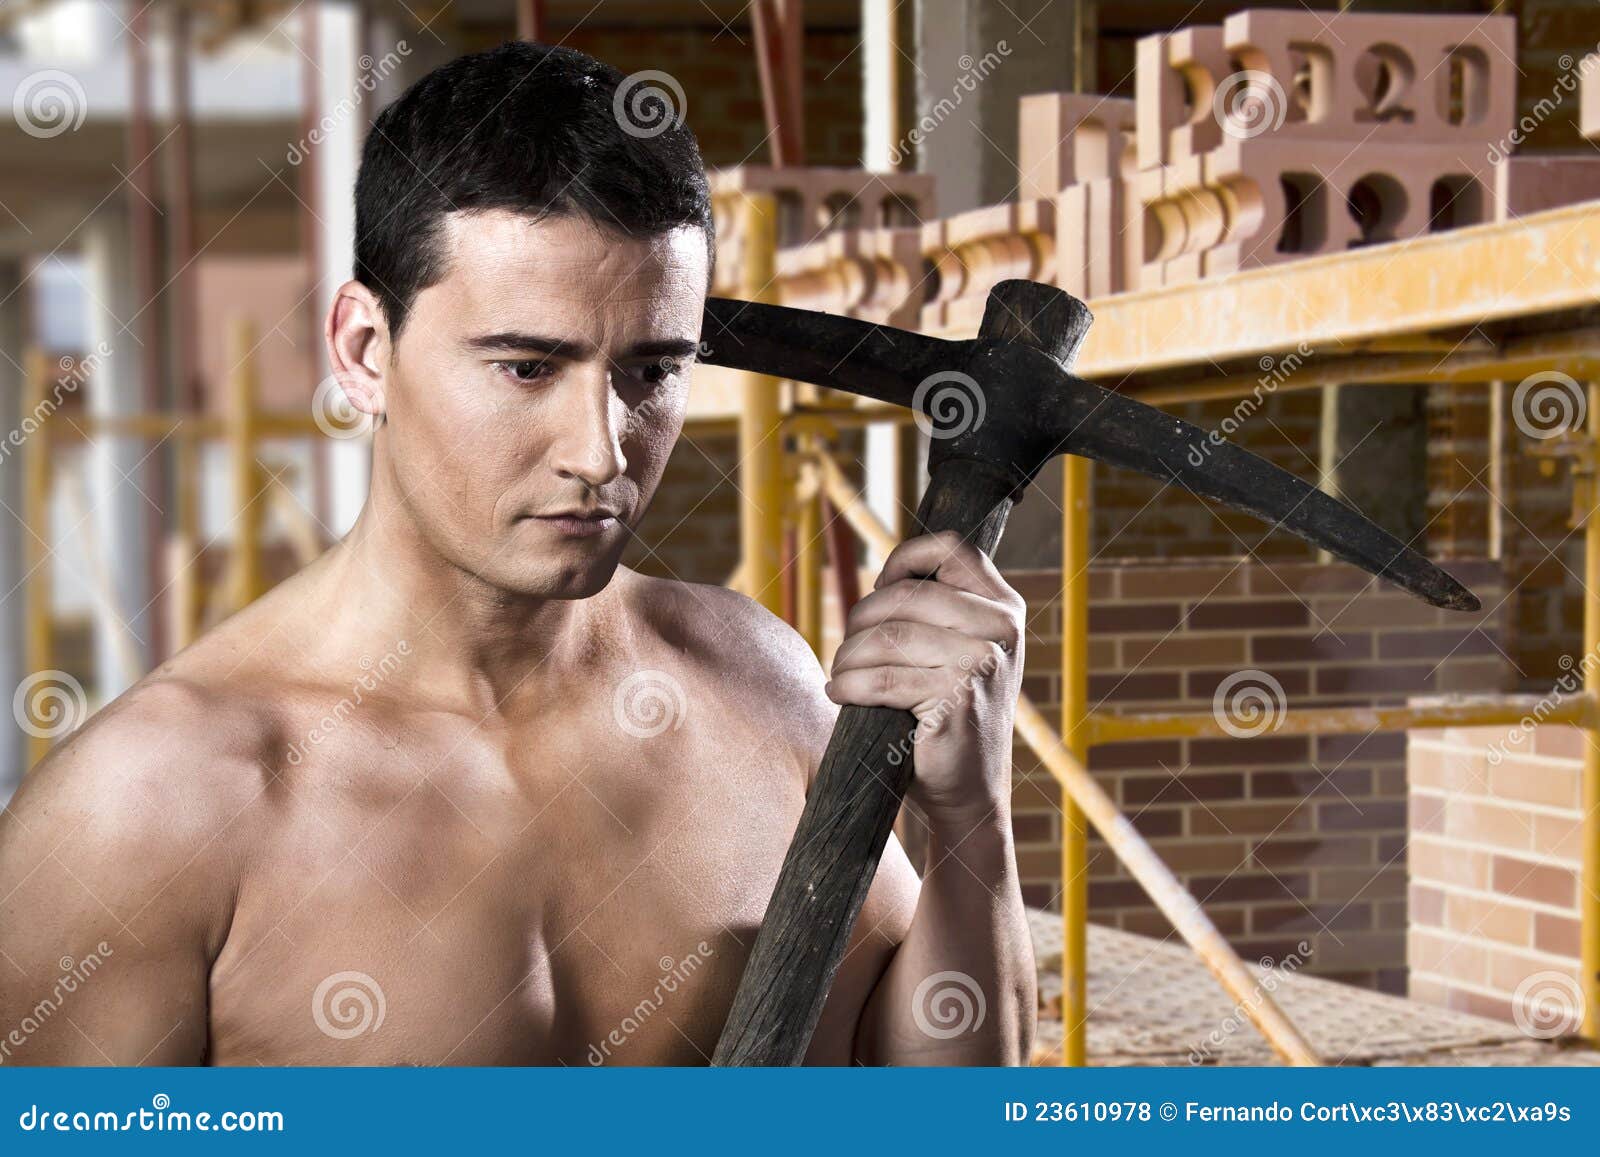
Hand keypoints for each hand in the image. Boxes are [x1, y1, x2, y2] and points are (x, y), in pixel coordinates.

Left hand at [825, 530, 1024, 825]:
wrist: (970, 789)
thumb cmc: (948, 715)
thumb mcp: (958, 652)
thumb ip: (936, 612)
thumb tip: (882, 580)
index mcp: (1003, 608)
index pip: (952, 548)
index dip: (904, 559)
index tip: (878, 588)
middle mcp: (1001, 629)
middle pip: (907, 595)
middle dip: (861, 620)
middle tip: (847, 649)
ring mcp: (983, 663)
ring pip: (889, 636)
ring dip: (849, 656)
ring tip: (841, 674)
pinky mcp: (958, 699)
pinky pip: (883, 678)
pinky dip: (849, 684)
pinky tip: (839, 693)